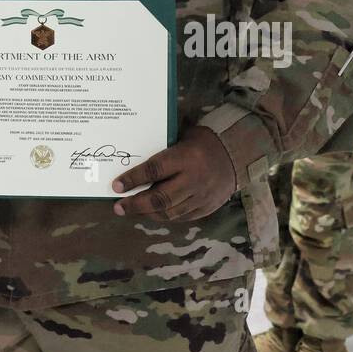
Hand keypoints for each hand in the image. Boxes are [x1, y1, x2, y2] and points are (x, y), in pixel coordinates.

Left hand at [111, 125, 235, 220]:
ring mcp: (202, 197)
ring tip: (130, 210)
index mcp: (186, 157)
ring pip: (169, 212)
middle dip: (136, 204)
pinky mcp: (207, 208)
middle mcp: (194, 179)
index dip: (133, 179)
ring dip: (147, 213)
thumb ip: (163, 141)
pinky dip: (164, 216)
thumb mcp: (184, 133)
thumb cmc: (203, 140)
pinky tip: (151, 213)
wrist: (236, 154)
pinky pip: (181, 217)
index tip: (116, 186)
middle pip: (160, 198)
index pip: (154, 170)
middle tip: (118, 207)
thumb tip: (134, 145)